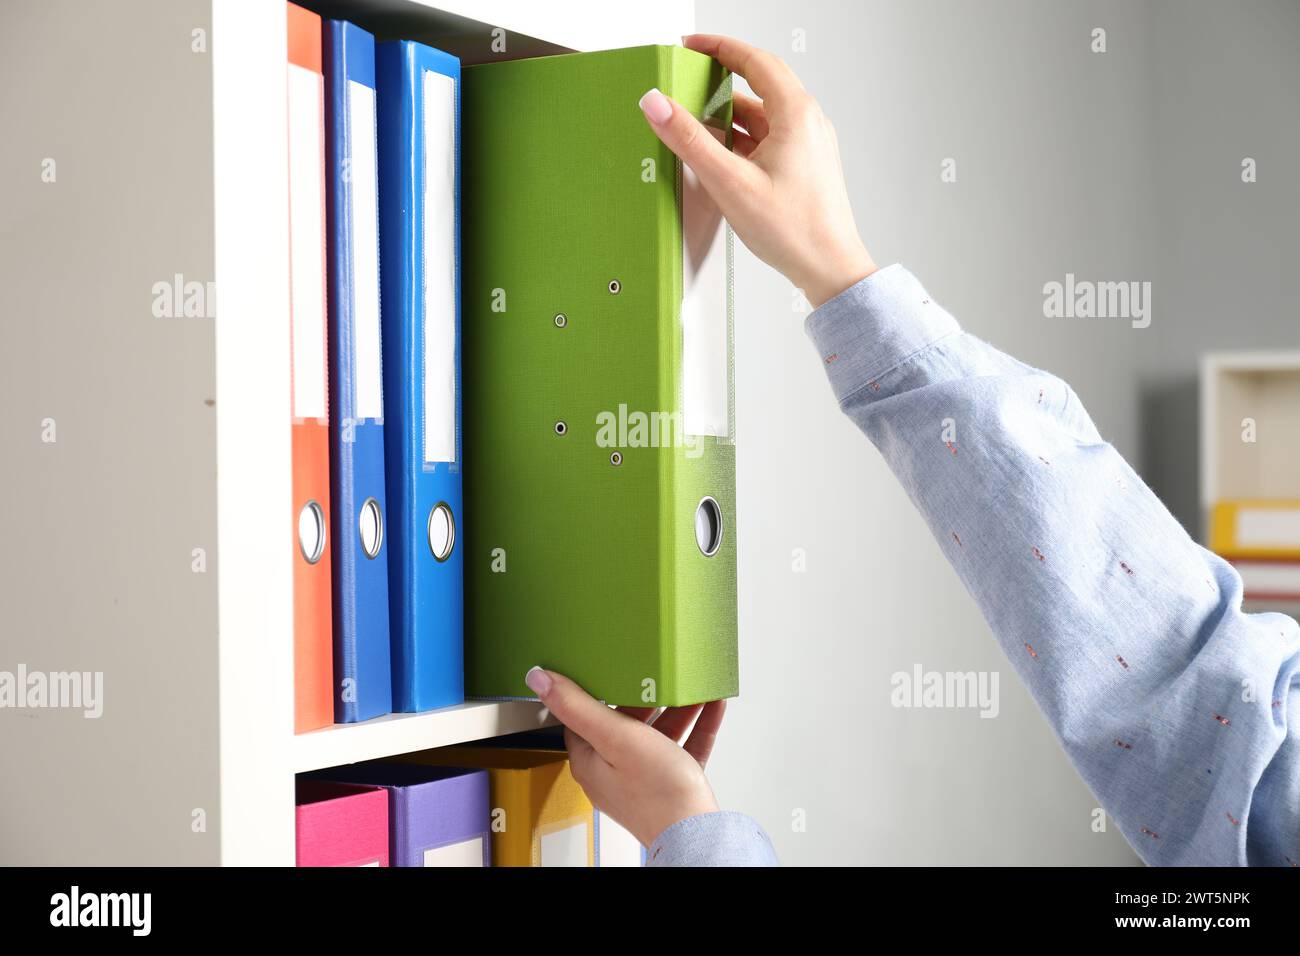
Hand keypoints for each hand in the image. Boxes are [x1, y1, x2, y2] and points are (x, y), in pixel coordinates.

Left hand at [524, 666, 725, 847]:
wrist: (697, 834)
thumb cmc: (657, 793)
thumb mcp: (615, 736)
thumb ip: (579, 706)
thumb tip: (538, 679)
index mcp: (590, 762)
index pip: (581, 719)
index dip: (594, 693)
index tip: (606, 671)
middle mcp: (613, 773)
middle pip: (623, 724)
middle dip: (644, 698)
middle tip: (655, 675)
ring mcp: (643, 780)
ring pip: (657, 734)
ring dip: (675, 708)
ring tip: (688, 686)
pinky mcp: (672, 784)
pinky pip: (683, 746)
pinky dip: (695, 724)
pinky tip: (710, 706)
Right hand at [638, 34, 875, 307]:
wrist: (830, 269)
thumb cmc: (795, 231)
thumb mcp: (730, 182)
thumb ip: (690, 140)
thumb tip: (658, 105)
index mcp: (796, 114)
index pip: (754, 61)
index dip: (719, 47)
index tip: (691, 46)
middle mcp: (807, 122)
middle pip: (759, 83)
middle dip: (720, 79)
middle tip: (689, 79)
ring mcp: (808, 144)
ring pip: (762, 114)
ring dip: (728, 116)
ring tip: (696, 126)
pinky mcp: (804, 164)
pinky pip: (768, 137)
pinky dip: (741, 138)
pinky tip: (720, 156)